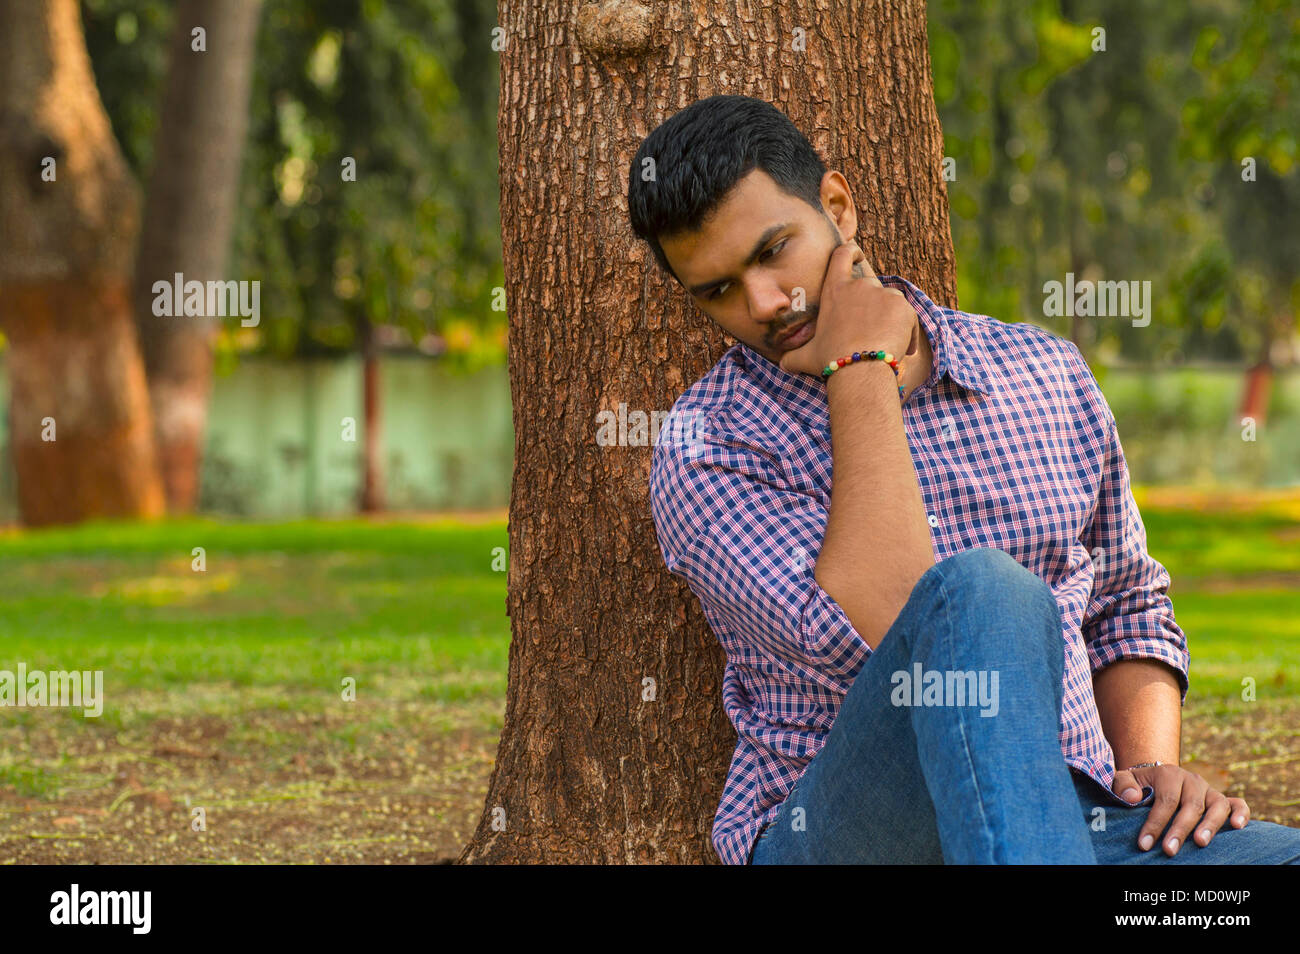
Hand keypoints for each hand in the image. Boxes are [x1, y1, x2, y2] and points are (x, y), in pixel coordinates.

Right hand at [777, 241, 916, 377]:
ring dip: (891, 319)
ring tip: (885, 345)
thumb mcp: (806, 357)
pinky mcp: (903, 306)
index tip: (858, 255)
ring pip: (891, 302)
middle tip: (872, 332)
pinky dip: (907, 331)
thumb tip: (781, 364)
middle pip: (871, 287)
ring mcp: (883, 294)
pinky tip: (901, 350)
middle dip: (874, 307)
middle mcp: (859, 286)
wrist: (860, 370)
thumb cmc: (830, 360)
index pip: (842, 255)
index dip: (852, 252)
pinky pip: (908, 316)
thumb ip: (793, 357)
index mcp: (835, 290)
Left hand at [1112, 763, 1249, 856]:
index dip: (1155, 823)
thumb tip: (1133, 797)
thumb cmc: (1139, 785)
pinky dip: (1241, 813)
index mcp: (1168, 774)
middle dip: (1179, 830)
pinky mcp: (1221, 799)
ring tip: (1200, 843)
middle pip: (1191, 806)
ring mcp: (1208, 790)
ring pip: (1217, 805)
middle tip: (1169, 850)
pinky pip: (1237, 803)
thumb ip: (1123, 785)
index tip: (1145, 844)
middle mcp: (1192, 780)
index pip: (1165, 801)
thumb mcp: (1125, 780)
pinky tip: (1237, 827)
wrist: (1155, 777)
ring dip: (1210, 825)